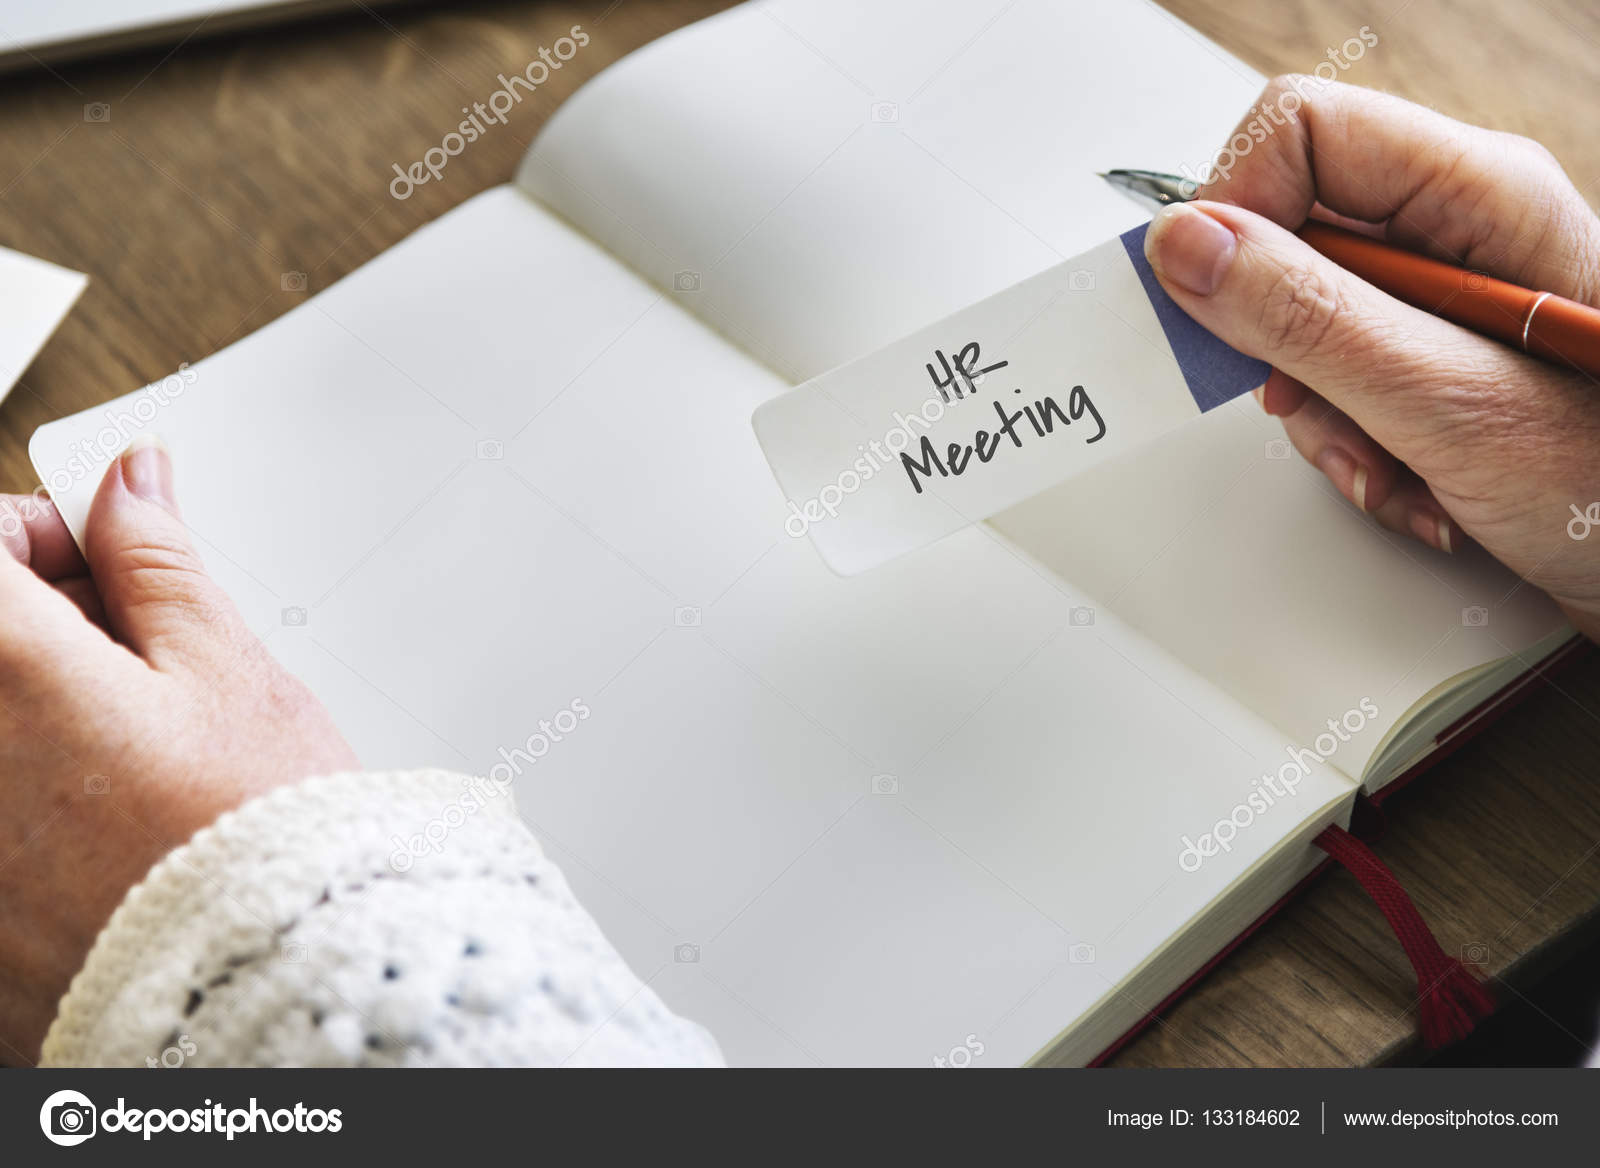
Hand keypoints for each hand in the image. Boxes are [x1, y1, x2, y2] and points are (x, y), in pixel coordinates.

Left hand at [0, 437, 356, 1062]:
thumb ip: (158, 564)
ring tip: (132, 745)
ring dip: (42, 702)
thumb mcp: (228, 672)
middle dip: (41, 618)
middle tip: (135, 651)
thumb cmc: (259, 842)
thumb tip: (130, 483)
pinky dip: (40, 783)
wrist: (268, 994)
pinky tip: (106, 812)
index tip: (96, 556)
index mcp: (2, 671)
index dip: (38, 532)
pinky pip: (5, 799)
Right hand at [1143, 77, 1599, 640]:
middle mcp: (1457, 232)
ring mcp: (1442, 302)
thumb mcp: (1451, 402)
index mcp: (1479, 195)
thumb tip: (1190, 245)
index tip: (1213, 303)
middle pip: (1287, 236)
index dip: (1236, 210)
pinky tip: (1416, 488)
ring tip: (1392, 466)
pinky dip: (1353, 450)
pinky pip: (1333, 385)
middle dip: (1278, 345)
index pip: (1301, 131)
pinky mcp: (1433, 362)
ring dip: (1322, 418)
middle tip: (1312, 402)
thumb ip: (1310, 317)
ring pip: (1298, 325)